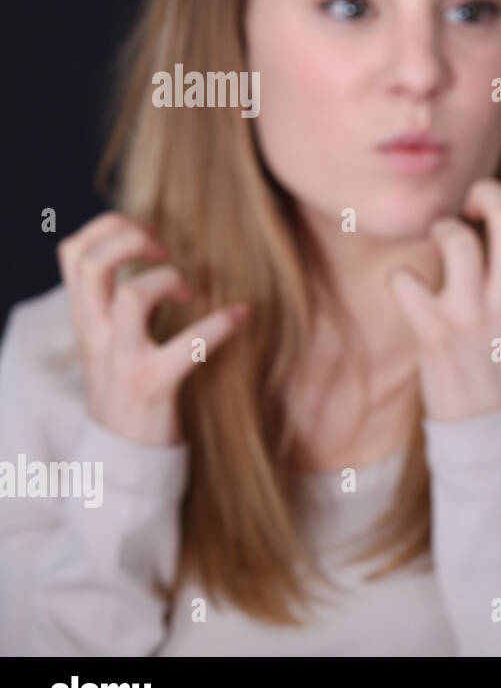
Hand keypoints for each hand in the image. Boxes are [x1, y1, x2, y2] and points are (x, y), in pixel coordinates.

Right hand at [56, 212, 248, 445]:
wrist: (122, 460)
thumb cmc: (129, 392)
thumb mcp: (110, 343)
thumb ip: (118, 305)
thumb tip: (148, 257)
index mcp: (86, 320)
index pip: (72, 252)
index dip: (108, 228)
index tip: (148, 233)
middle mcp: (96, 335)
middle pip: (89, 262)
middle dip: (130, 238)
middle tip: (165, 249)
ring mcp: (120, 361)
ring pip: (128, 296)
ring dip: (165, 279)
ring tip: (189, 292)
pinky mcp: (152, 385)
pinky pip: (185, 347)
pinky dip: (218, 326)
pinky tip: (240, 315)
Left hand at [387, 178, 500, 421]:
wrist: (499, 448)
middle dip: (486, 193)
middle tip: (473, 210)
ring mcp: (471, 316)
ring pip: (455, 238)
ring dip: (443, 228)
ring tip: (442, 245)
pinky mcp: (432, 334)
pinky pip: (406, 281)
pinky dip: (403, 279)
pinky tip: (413, 292)